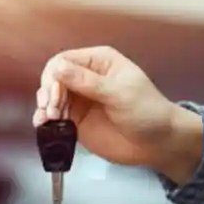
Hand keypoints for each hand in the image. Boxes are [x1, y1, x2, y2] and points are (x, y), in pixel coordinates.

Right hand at [33, 46, 198, 174]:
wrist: (159, 143)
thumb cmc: (148, 111)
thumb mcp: (120, 94)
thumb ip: (88, 83)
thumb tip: (59, 69)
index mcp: (99, 61)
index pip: (64, 60)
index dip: (54, 76)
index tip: (54, 94)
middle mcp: (86, 78)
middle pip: (53, 79)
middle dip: (48, 93)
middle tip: (52, 110)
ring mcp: (81, 100)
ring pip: (51, 98)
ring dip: (44, 108)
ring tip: (47, 120)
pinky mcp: (78, 121)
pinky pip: (55, 118)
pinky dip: (46, 121)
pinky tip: (45, 126)